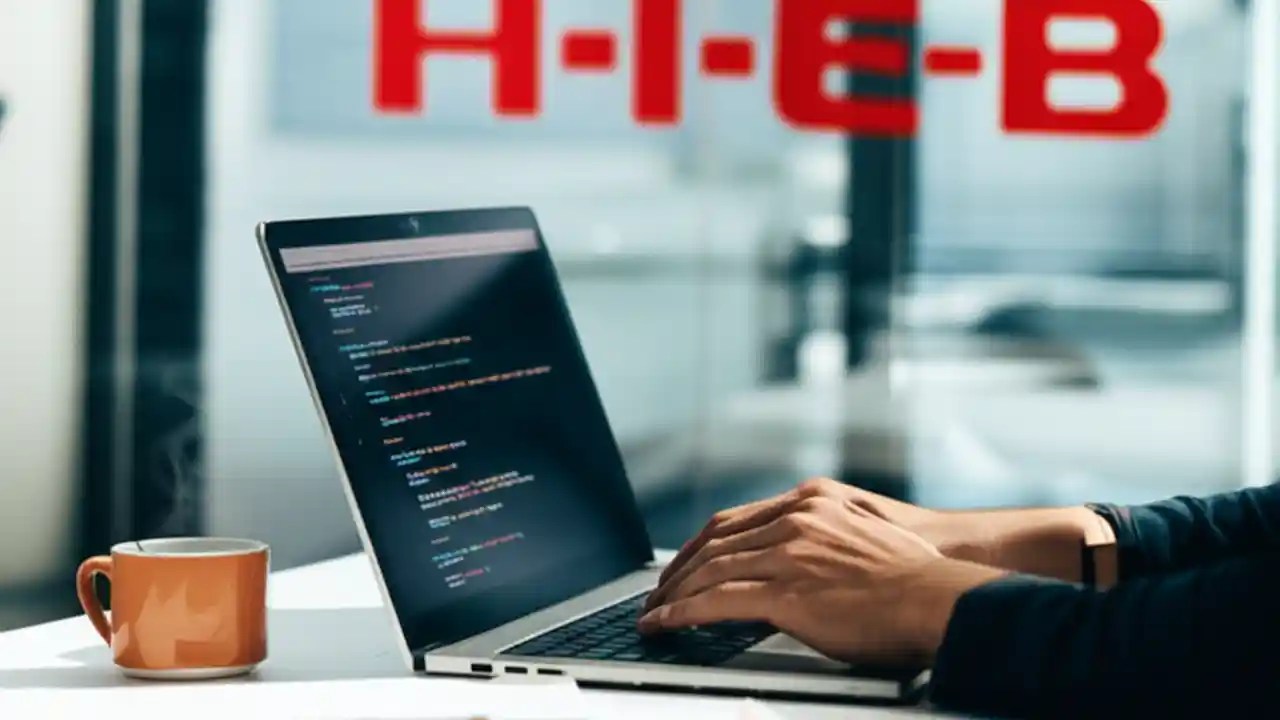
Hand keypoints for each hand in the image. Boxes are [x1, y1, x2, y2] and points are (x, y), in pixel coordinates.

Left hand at [639, 491, 1005, 665]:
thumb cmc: (914, 575)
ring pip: (709, 570)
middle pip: (713, 542)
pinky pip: (718, 601)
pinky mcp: (787, 592)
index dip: (699, 545)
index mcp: (810, 502)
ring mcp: (788, 553)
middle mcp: (794, 519)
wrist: (940, 595)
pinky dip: (684, 612)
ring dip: (672, 594)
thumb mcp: (862, 534)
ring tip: (653, 614)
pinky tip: (667, 623)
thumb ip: (822, 538)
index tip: (683, 564)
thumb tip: (799, 559)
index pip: (733, 520)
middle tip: (657, 593)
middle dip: (678, 570)